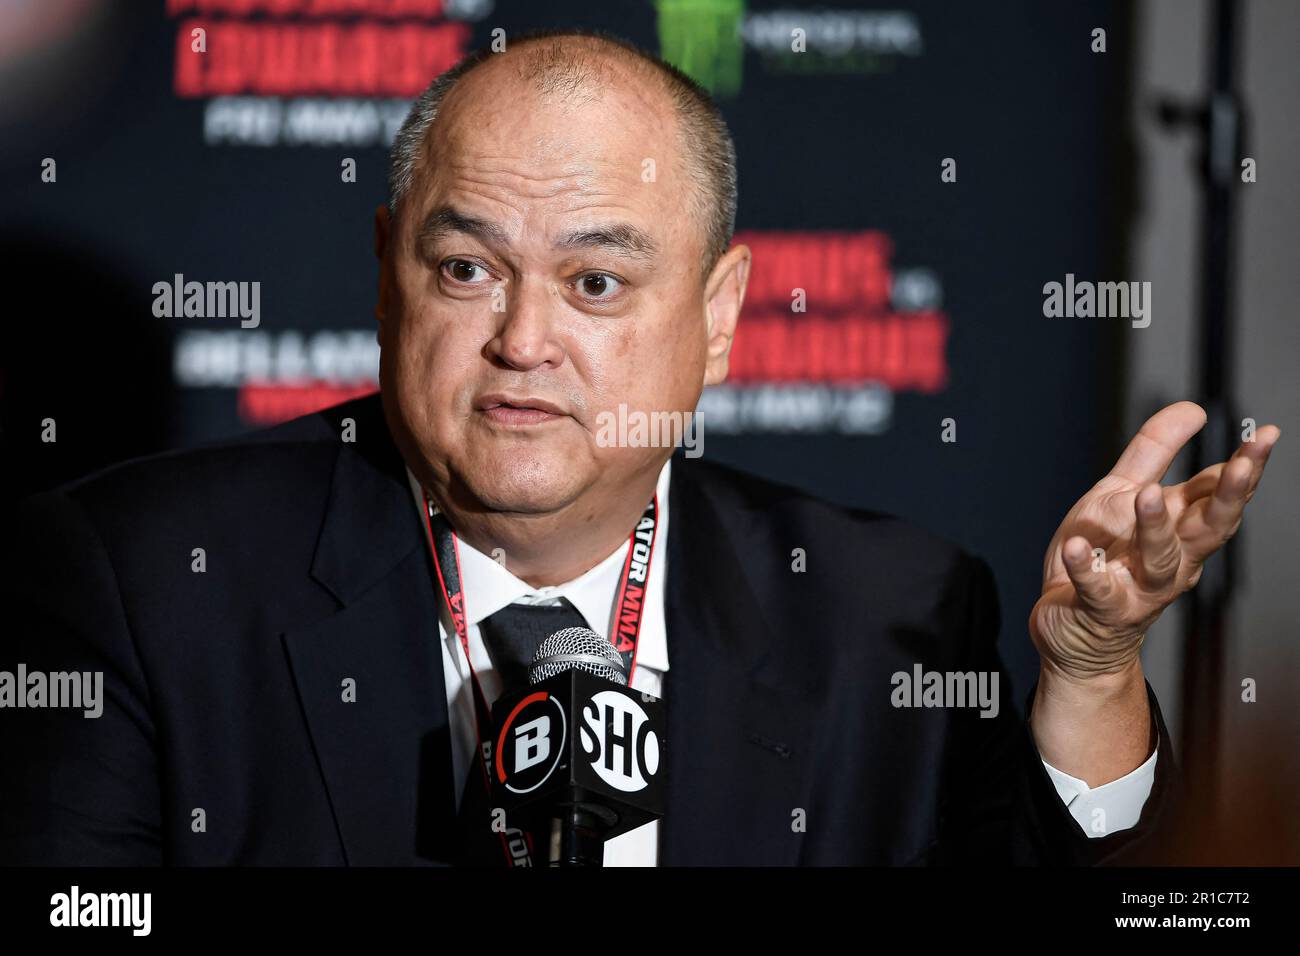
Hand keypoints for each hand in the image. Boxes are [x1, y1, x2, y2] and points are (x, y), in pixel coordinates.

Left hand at [1030, 402, 1279, 682]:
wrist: (1071, 625)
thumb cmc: (1103, 555)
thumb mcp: (1121, 493)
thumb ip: (1154, 452)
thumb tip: (1195, 408)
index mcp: (1180, 528)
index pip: (1219, 494)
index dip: (1245, 466)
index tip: (1267, 435)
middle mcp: (1172, 560)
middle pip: (1211, 528)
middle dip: (1231, 496)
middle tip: (1243, 464)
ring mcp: (1140, 587)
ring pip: (1161, 559)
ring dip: (1157, 527)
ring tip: (1148, 497)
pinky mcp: (1103, 608)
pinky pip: (1098, 589)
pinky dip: (1087, 569)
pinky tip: (1076, 548)